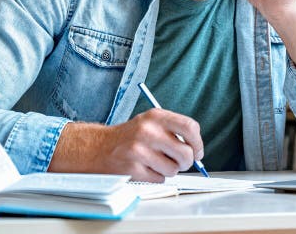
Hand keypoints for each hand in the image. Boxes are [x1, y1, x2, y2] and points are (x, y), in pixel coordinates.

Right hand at [49, 109, 203, 182]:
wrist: (98, 147)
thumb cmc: (129, 137)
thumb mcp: (150, 123)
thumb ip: (173, 131)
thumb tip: (197, 150)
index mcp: (155, 116)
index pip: (190, 127)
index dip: (198, 143)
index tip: (197, 151)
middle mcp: (148, 131)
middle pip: (186, 153)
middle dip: (186, 162)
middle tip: (178, 162)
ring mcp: (139, 150)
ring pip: (173, 170)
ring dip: (168, 170)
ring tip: (155, 163)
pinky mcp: (133, 168)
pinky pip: (159, 179)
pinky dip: (155, 177)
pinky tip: (144, 168)